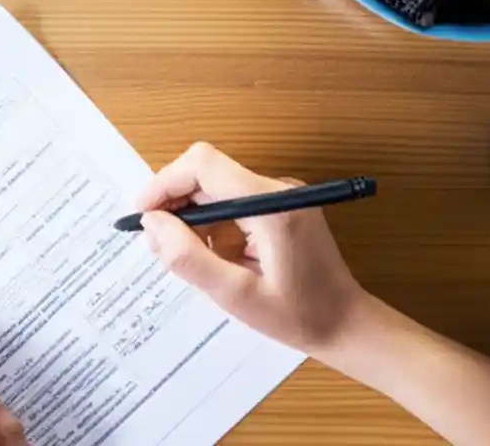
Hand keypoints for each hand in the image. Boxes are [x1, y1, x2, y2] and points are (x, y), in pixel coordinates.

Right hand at [135, 142, 367, 352]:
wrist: (347, 325)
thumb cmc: (298, 316)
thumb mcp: (235, 296)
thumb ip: (188, 257)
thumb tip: (152, 222)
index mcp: (271, 205)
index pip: (203, 165)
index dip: (164, 183)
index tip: (142, 215)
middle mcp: (277, 189)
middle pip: (208, 175)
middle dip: (175, 206)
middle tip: (159, 248)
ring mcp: (282, 196)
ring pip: (217, 190)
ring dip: (194, 220)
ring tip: (188, 261)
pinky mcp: (282, 208)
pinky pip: (234, 204)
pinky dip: (214, 227)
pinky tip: (216, 261)